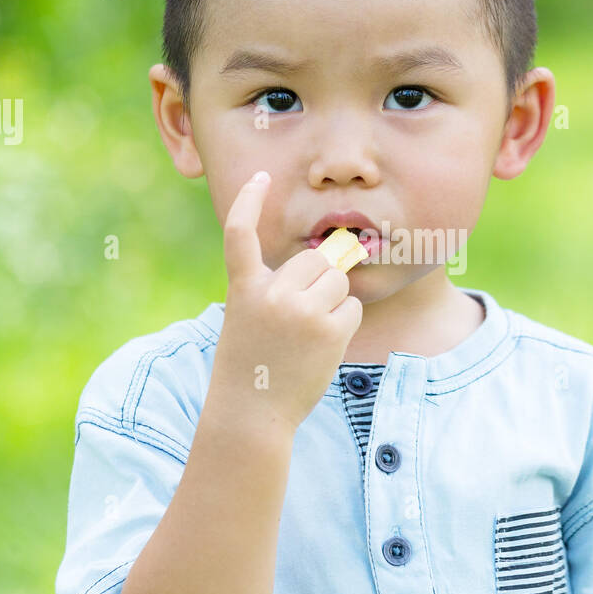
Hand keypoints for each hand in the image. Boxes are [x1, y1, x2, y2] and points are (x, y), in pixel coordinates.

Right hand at [207, 171, 362, 431]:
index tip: (259, 178)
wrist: (251, 414)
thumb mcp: (248, 321)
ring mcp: (300, 310)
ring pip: (337, 281)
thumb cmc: (251, 369)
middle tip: (305, 315)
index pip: (241, 234)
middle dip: (319, 280)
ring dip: (333, 301)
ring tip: (310, 335)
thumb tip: (330, 266)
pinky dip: (344, 323)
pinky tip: (323, 346)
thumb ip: (274, 291)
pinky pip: (351, 307)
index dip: (248, 202)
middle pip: (314, 260)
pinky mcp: (328, 330)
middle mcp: (271, 293)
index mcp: (244, 288)